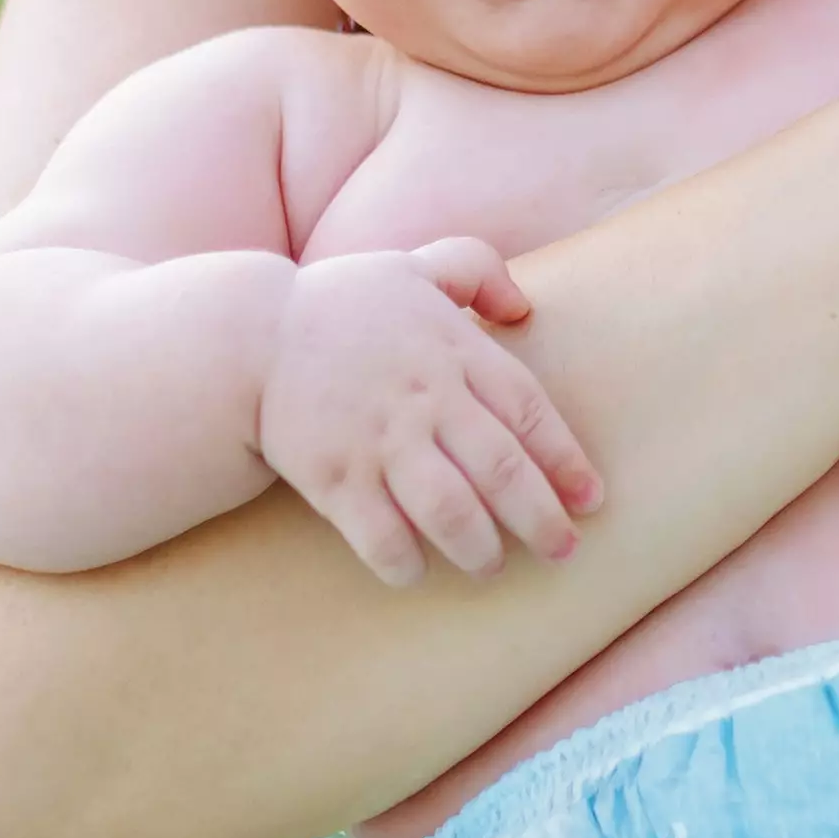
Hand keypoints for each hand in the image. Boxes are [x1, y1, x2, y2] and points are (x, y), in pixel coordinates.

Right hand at [254, 241, 601, 584]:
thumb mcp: (413, 265)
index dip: (566, 461)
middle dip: (541, 519)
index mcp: (453, 350)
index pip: (529, 411)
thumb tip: (525, 306)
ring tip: (490, 566)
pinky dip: (404, 562)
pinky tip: (416, 571)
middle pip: (501, 469)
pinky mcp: (334, 477)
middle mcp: (424, 397)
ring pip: (449, 510)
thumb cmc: (340, 305)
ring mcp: (378, 440)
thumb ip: (475, 269)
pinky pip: (381, 535)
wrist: (247, 337)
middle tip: (562, 551)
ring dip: (479, 548)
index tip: (591, 500)